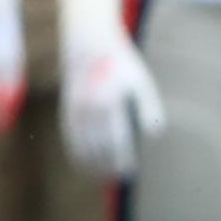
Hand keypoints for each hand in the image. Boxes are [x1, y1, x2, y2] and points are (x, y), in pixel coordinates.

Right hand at [57, 0, 161, 178]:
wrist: (88, 43)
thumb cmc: (121, 62)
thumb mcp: (141, 80)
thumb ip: (149, 108)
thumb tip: (154, 135)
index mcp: (108, 103)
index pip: (115, 141)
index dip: (122, 159)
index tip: (130, 171)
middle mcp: (88, 110)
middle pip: (97, 148)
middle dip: (108, 165)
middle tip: (120, 178)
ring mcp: (74, 110)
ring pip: (80, 146)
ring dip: (92, 163)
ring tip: (104, 175)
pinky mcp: (66, 110)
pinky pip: (70, 138)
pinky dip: (77, 153)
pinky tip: (85, 162)